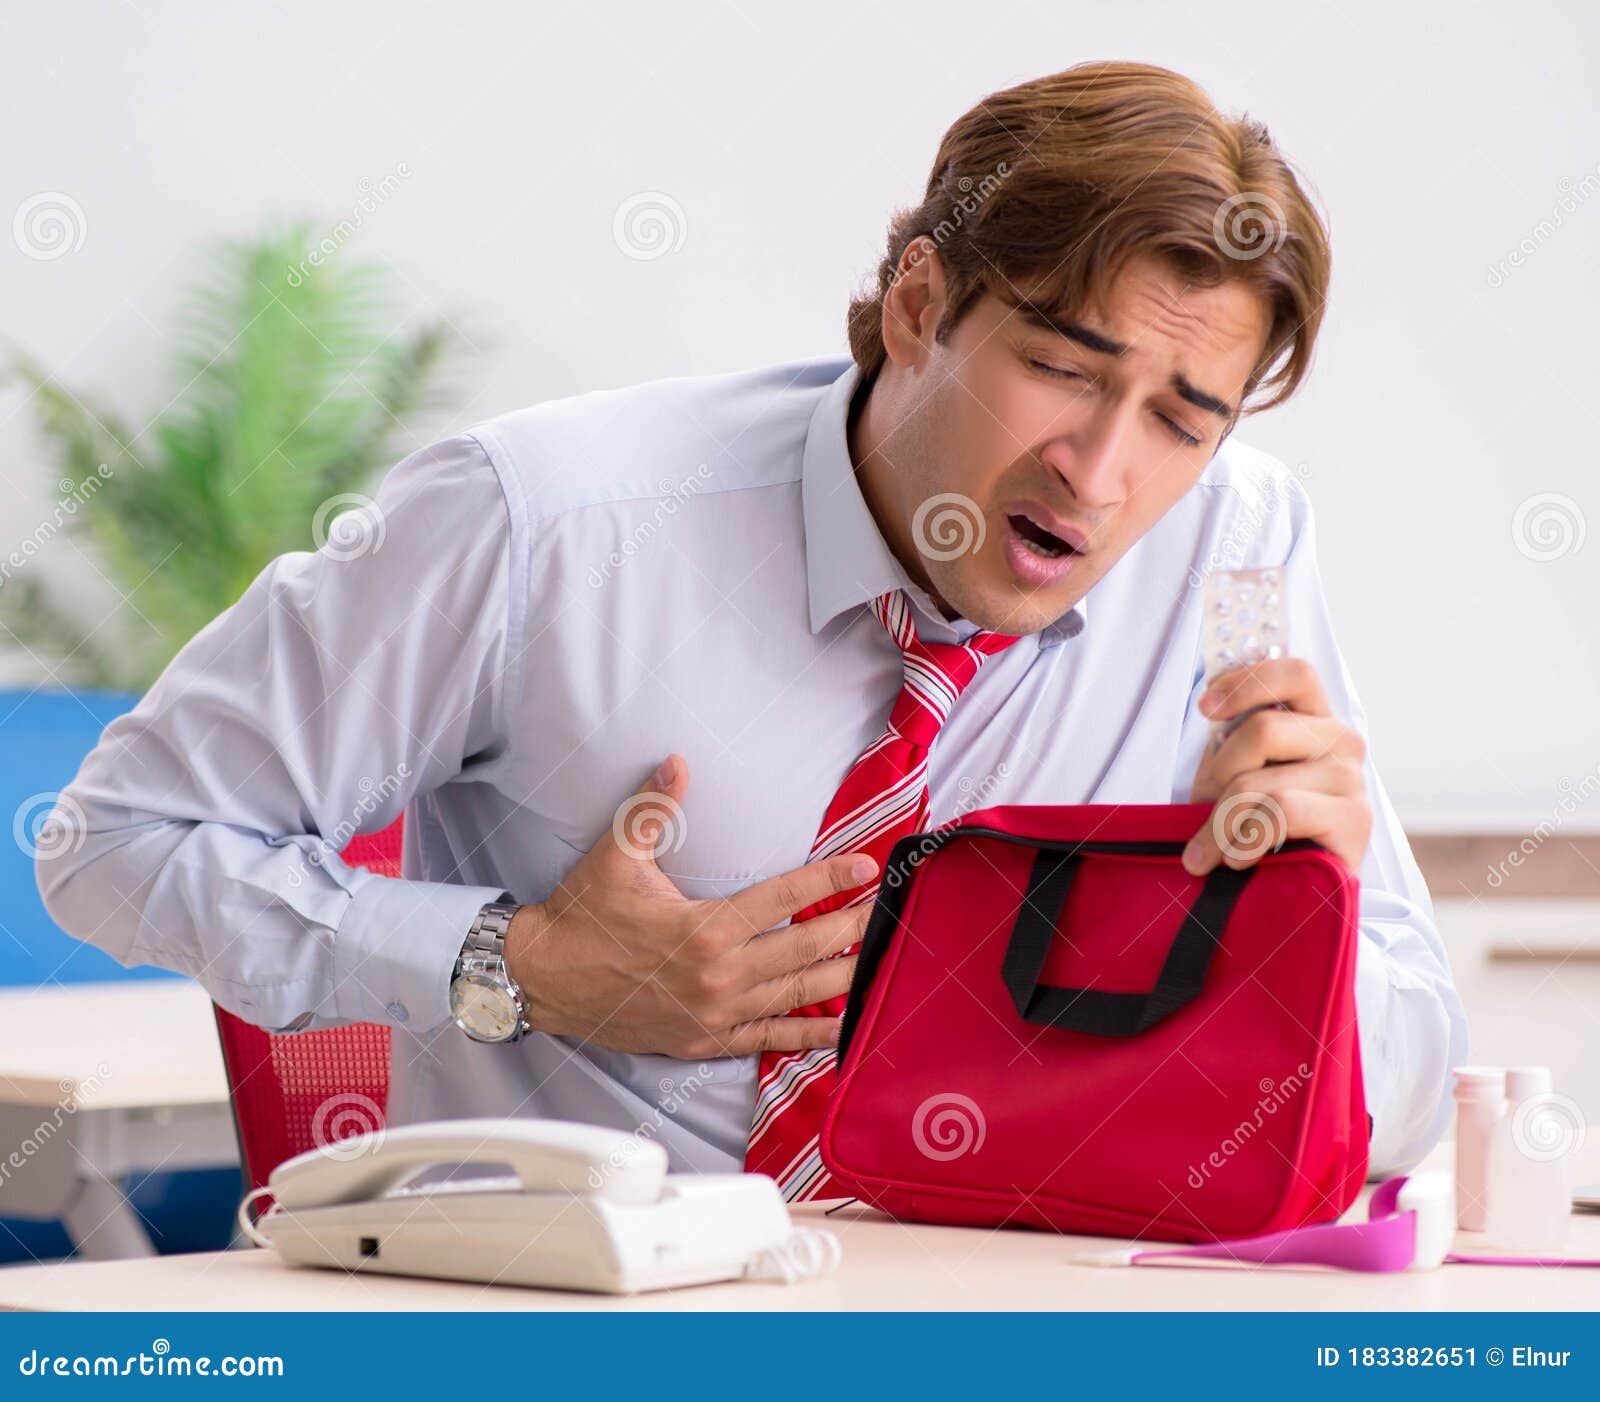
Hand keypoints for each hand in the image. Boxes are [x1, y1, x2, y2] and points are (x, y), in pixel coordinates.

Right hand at [504, 754, 875, 1059]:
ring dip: (840, 978)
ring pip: (794, 994)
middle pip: (803, 948)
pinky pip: (767, 1039)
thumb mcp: (615, 856)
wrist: (543, 980)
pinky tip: (839, 1027)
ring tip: (877, 960)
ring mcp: (714, 1013)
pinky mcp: (705, 1040)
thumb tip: (676, 762)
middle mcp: (717, 974)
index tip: (865, 866)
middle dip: (850, 928)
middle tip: (887, 912)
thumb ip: (653, 809)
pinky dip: (806, 1035)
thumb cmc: (582, 916)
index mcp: (704, 927)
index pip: (783, 897)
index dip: (829, 879)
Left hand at [1183, 658, 1370, 875]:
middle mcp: (1341, 742)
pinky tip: (1238, 860)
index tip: (1205, 707)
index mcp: (1314, 719)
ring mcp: (1352, 780)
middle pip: (1263, 729)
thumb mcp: (1234, 772)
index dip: (1246, 682)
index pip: (1294, 674)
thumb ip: (1230, 737)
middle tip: (1205, 806)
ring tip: (1210, 850)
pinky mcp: (1355, 820)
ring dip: (1220, 821)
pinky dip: (1246, 839)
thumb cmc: (1255, 824)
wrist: (1288, 889)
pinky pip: (1281, 814)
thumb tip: (1210, 702)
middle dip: (1219, 772)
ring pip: (1262, 782)